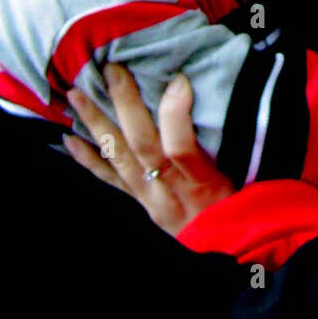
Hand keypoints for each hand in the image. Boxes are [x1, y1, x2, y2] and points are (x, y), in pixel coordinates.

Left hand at [62, 63, 234, 236]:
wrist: (227, 248)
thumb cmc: (241, 207)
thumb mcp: (248, 177)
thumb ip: (239, 143)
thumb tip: (224, 97)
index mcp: (201, 183)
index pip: (182, 148)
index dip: (176, 113)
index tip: (178, 78)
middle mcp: (168, 191)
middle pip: (142, 145)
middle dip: (125, 105)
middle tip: (112, 70)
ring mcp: (149, 197)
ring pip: (118, 156)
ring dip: (95, 123)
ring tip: (77, 94)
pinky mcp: (139, 202)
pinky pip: (109, 180)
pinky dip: (87, 158)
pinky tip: (69, 139)